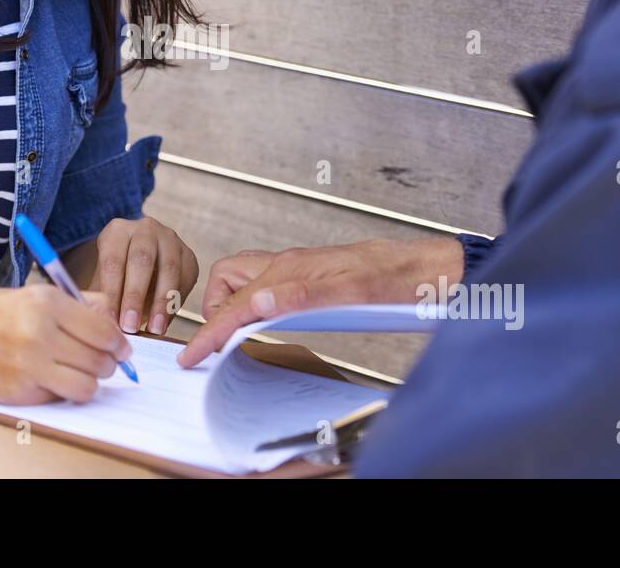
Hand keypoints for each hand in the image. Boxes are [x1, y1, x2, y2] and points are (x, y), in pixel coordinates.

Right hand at [0, 285, 132, 403]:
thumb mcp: (33, 294)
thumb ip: (77, 304)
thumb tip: (114, 319)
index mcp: (47, 302)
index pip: (104, 330)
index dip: (120, 343)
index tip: (122, 349)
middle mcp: (40, 332)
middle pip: (100, 360)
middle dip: (109, 364)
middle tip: (104, 362)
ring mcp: (29, 365)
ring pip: (87, 386)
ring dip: (91, 383)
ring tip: (80, 374)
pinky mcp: (18, 392)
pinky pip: (59, 398)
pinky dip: (61, 392)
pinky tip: (49, 378)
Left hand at [90, 216, 198, 335]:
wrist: (140, 266)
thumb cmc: (117, 277)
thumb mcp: (102, 282)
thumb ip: (100, 299)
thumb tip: (99, 321)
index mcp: (117, 231)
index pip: (112, 261)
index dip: (111, 293)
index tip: (110, 319)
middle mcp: (145, 229)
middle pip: (142, 261)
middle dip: (135, 297)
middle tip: (130, 326)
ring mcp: (170, 239)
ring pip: (169, 269)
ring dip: (161, 303)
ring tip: (153, 329)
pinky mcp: (188, 255)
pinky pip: (186, 278)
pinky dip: (177, 302)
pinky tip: (166, 321)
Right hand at [176, 237, 463, 367]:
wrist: (427, 267)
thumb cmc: (397, 278)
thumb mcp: (355, 290)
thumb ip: (302, 295)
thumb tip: (256, 301)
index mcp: (292, 271)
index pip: (235, 303)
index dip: (208, 331)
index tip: (191, 354)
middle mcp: (291, 265)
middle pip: (227, 277)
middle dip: (214, 307)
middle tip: (220, 339)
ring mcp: (300, 269)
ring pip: (245, 277)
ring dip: (232, 302)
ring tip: (236, 333)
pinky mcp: (312, 275)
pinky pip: (266, 284)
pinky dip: (253, 302)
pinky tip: (267, 320)